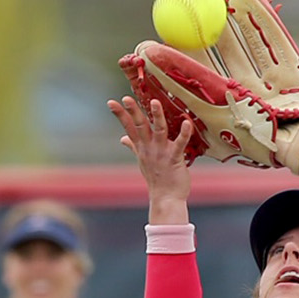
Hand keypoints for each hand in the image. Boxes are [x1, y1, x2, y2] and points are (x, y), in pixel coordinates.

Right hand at [108, 95, 191, 223]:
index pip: (128, 128)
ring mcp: (162, 153)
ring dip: (156, 116)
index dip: (120, 115)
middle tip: (126, 98)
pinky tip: (186, 122)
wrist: (166, 198)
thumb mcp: (142, 160)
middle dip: (133, 112)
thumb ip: (133, 146)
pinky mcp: (175, 158)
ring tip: (154, 102)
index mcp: (142, 147)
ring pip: (158, 130)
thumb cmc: (156, 178)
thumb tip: (122, 138)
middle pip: (139, 126)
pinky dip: (184, 133)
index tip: (111, 102)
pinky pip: (180, 144)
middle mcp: (149, 148)